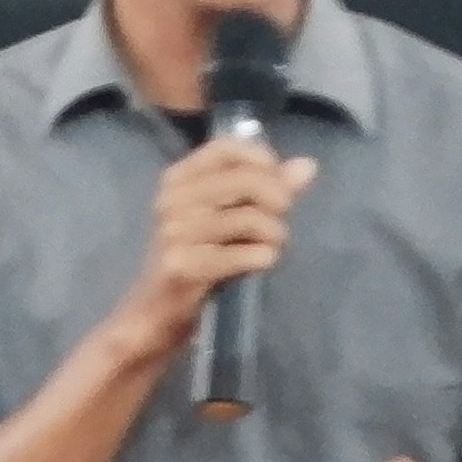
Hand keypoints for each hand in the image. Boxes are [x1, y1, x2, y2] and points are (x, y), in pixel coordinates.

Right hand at [129, 131, 314, 352]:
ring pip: (252, 218)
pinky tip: (259, 265)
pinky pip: (246, 253)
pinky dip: (264, 258)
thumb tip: (307, 166)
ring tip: (269, 248)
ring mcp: (176, 233)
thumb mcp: (223, 220)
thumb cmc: (193, 262)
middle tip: (278, 224)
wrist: (154, 313)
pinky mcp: (186, 266)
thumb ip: (264, 189)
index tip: (277, 184)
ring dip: (274, 236)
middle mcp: (173, 200)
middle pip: (247, 180)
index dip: (261, 160)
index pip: (225, 148)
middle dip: (279, 201)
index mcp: (177, 180)